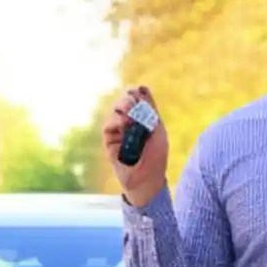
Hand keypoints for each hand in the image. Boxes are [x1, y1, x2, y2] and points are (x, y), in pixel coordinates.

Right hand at [101, 86, 168, 206]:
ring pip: (115, 114)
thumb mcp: (157, 129)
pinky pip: (108, 127)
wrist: (147, 178)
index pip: (138, 101)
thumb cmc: (156, 156)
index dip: (137, 94)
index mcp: (144, 120)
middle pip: (124, 103)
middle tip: (132, 100)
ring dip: (122, 111)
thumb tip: (142, 88)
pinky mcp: (110, 142)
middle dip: (128, 100)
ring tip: (130, 116)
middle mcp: (130, 124)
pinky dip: (116, 123)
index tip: (140, 89)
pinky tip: (124, 126)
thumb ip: (150, 110)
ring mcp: (119, 133)